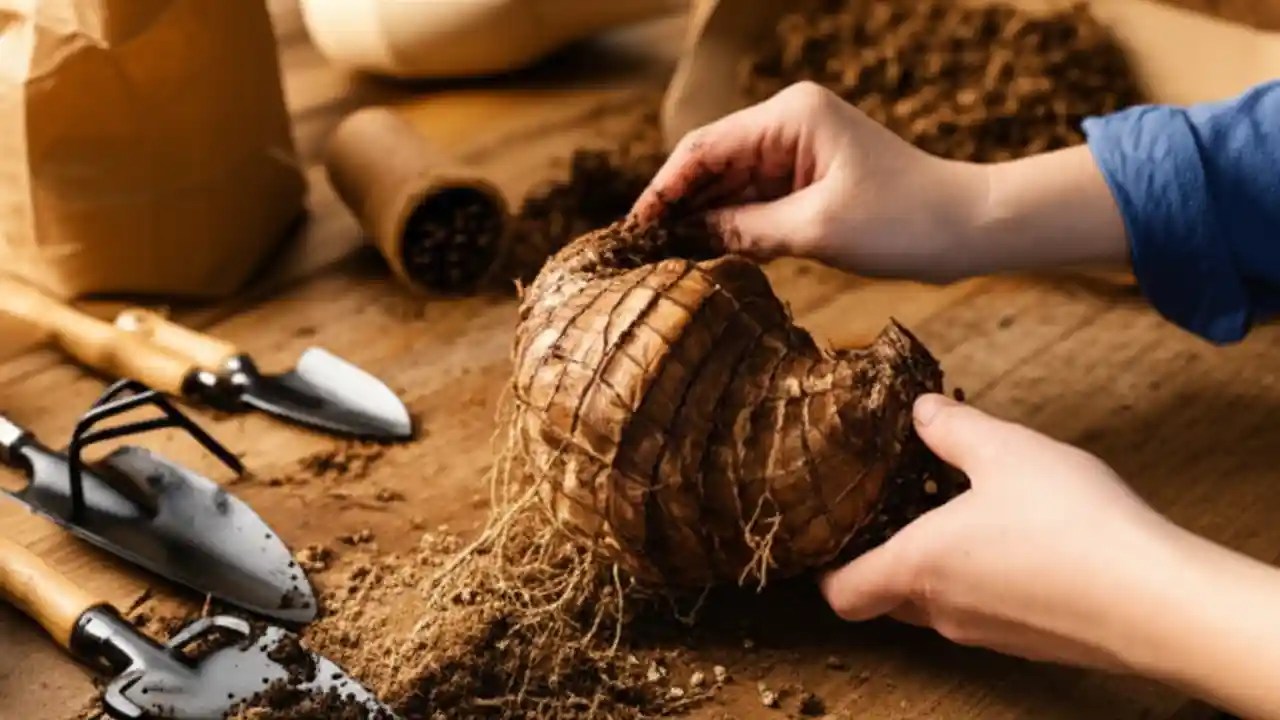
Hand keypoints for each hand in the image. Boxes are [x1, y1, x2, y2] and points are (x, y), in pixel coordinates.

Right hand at [631, 82, 986, 281]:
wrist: (968, 228)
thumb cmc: (904, 220)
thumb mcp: (816, 230)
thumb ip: (745, 230)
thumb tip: (689, 238)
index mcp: (790, 116)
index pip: (703, 148)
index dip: (662, 189)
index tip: (632, 228)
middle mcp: (789, 125)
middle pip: (711, 164)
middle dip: (677, 205)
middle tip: (639, 252)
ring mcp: (799, 152)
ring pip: (730, 185)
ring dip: (701, 219)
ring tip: (664, 260)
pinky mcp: (809, 180)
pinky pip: (755, 201)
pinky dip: (732, 226)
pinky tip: (705, 256)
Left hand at [820, 393, 1180, 671]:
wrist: (1157, 602)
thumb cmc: (1071, 523)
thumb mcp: (1004, 449)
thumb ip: (952, 427)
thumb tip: (921, 411)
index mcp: (917, 568)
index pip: (841, 593)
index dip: (828, 568)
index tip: (836, 533)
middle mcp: (943, 612)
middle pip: (886, 598)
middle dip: (886, 557)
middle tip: (902, 507)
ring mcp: (987, 635)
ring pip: (940, 603)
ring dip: (942, 565)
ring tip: (969, 512)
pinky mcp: (1031, 643)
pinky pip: (987, 611)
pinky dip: (987, 580)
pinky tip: (1023, 540)